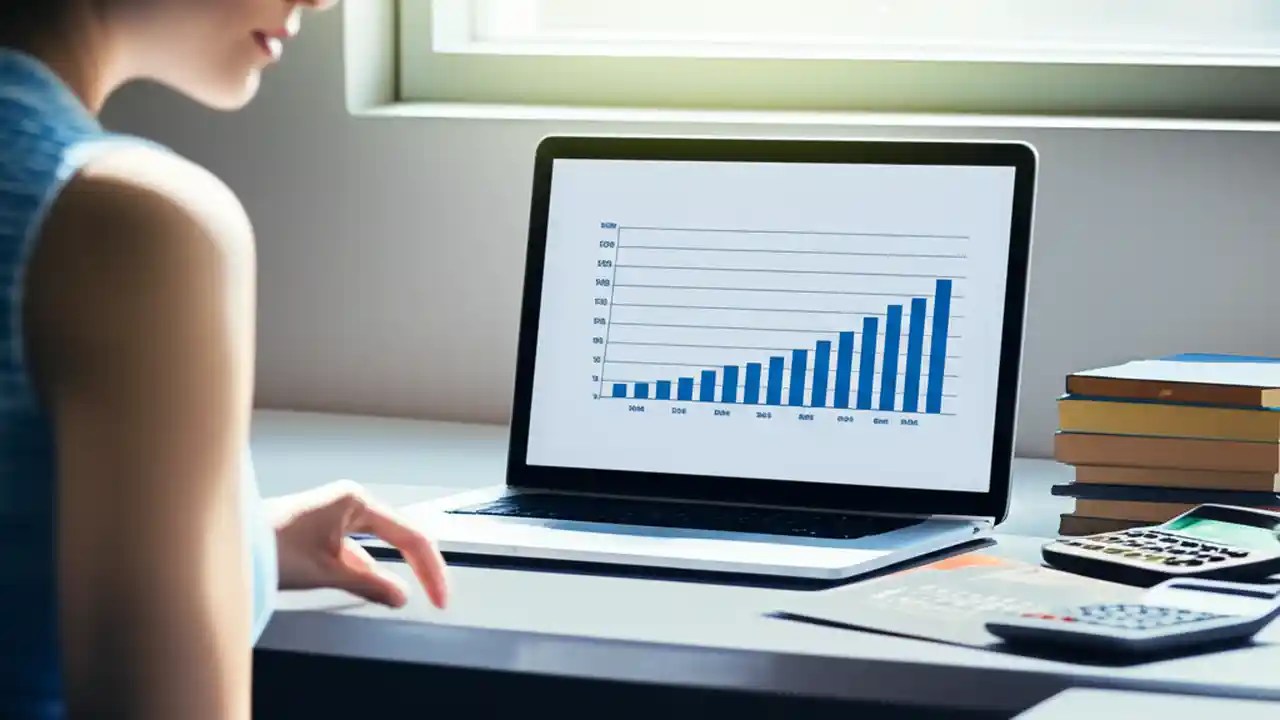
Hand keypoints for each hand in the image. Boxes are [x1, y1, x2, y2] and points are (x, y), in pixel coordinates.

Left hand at [267, 480, 448, 608]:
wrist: (224, 542)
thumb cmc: (267, 545)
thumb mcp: (326, 571)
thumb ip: (370, 584)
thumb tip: (400, 596)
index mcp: (357, 500)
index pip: (411, 536)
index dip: (431, 569)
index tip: (439, 598)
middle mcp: (350, 501)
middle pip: (401, 536)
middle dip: (418, 567)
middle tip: (434, 597)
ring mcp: (336, 513)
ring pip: (379, 545)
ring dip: (388, 571)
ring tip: (398, 596)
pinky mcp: (323, 528)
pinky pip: (357, 550)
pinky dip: (366, 570)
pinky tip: (369, 587)